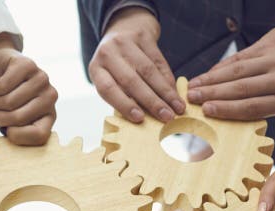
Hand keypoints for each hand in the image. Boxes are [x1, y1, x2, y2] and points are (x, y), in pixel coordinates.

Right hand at [0, 35, 56, 144]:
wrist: (4, 66)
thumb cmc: (8, 99)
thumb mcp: (14, 119)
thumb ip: (13, 130)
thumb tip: (7, 131)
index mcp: (50, 116)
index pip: (40, 135)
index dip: (18, 137)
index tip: (5, 130)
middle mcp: (51, 97)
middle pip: (19, 118)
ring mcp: (42, 79)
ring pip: (9, 102)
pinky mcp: (28, 65)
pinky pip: (3, 86)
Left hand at [89, 7, 184, 122]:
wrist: (125, 27)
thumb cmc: (117, 63)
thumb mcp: (110, 77)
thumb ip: (122, 95)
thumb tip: (144, 119)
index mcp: (96, 69)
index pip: (108, 89)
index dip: (124, 105)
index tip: (140, 119)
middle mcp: (107, 53)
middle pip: (131, 81)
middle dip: (151, 102)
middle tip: (167, 117)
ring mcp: (125, 42)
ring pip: (149, 71)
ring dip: (166, 93)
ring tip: (178, 108)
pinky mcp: (143, 35)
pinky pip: (159, 61)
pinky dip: (169, 80)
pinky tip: (176, 93)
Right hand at [188, 23, 274, 119]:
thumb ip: (258, 105)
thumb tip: (221, 112)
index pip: (251, 107)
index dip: (226, 109)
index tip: (206, 111)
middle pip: (242, 89)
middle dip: (213, 94)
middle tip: (191, 99)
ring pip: (237, 71)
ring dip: (211, 79)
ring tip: (193, 86)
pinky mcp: (267, 45)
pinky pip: (239, 57)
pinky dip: (220, 67)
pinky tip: (207, 74)